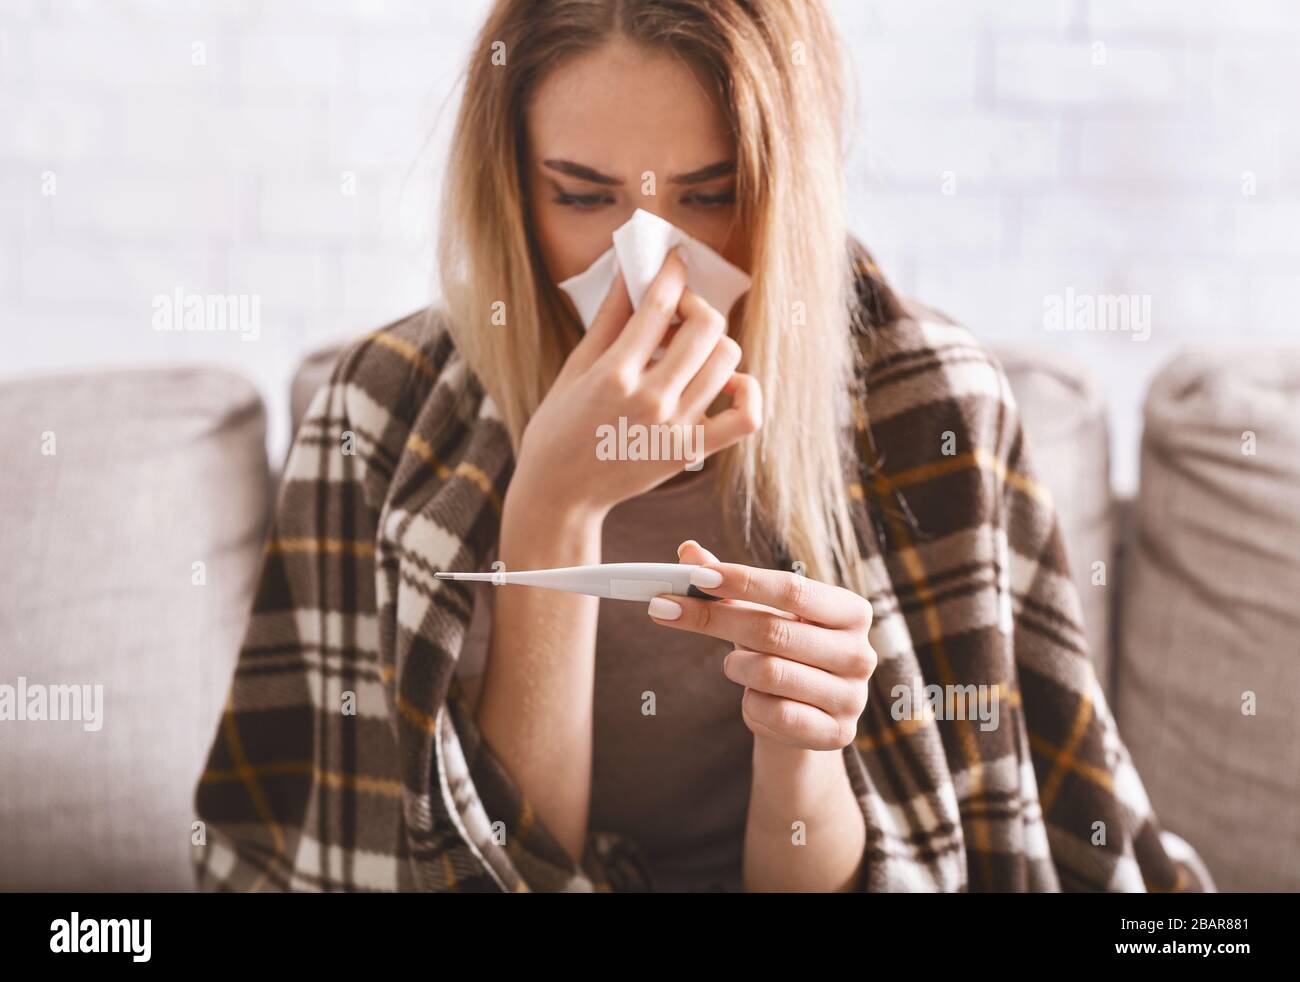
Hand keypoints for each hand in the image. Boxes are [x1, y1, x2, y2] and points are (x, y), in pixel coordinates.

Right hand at [510, 250, 761, 521]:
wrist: (561, 492)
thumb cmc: (559, 427)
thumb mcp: (576, 366)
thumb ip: (610, 317)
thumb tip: (631, 268)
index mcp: (614, 374)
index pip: (661, 303)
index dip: (673, 271)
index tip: (675, 260)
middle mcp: (650, 399)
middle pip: (706, 327)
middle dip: (695, 306)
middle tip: (678, 314)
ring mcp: (675, 428)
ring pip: (727, 360)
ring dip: (714, 342)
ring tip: (690, 349)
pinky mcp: (692, 451)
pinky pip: (745, 415)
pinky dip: (745, 390)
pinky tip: (724, 381)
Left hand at [649, 541, 875, 750]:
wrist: (806, 718)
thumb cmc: (784, 653)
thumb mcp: (762, 614)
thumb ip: (729, 584)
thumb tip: (688, 550)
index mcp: (852, 611)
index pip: (792, 588)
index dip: (742, 580)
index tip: (696, 576)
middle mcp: (860, 652)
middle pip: (773, 629)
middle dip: (714, 618)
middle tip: (664, 608)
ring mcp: (852, 697)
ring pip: (770, 672)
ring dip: (736, 667)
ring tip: (734, 666)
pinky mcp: (836, 734)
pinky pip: (775, 713)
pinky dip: (752, 704)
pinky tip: (755, 699)